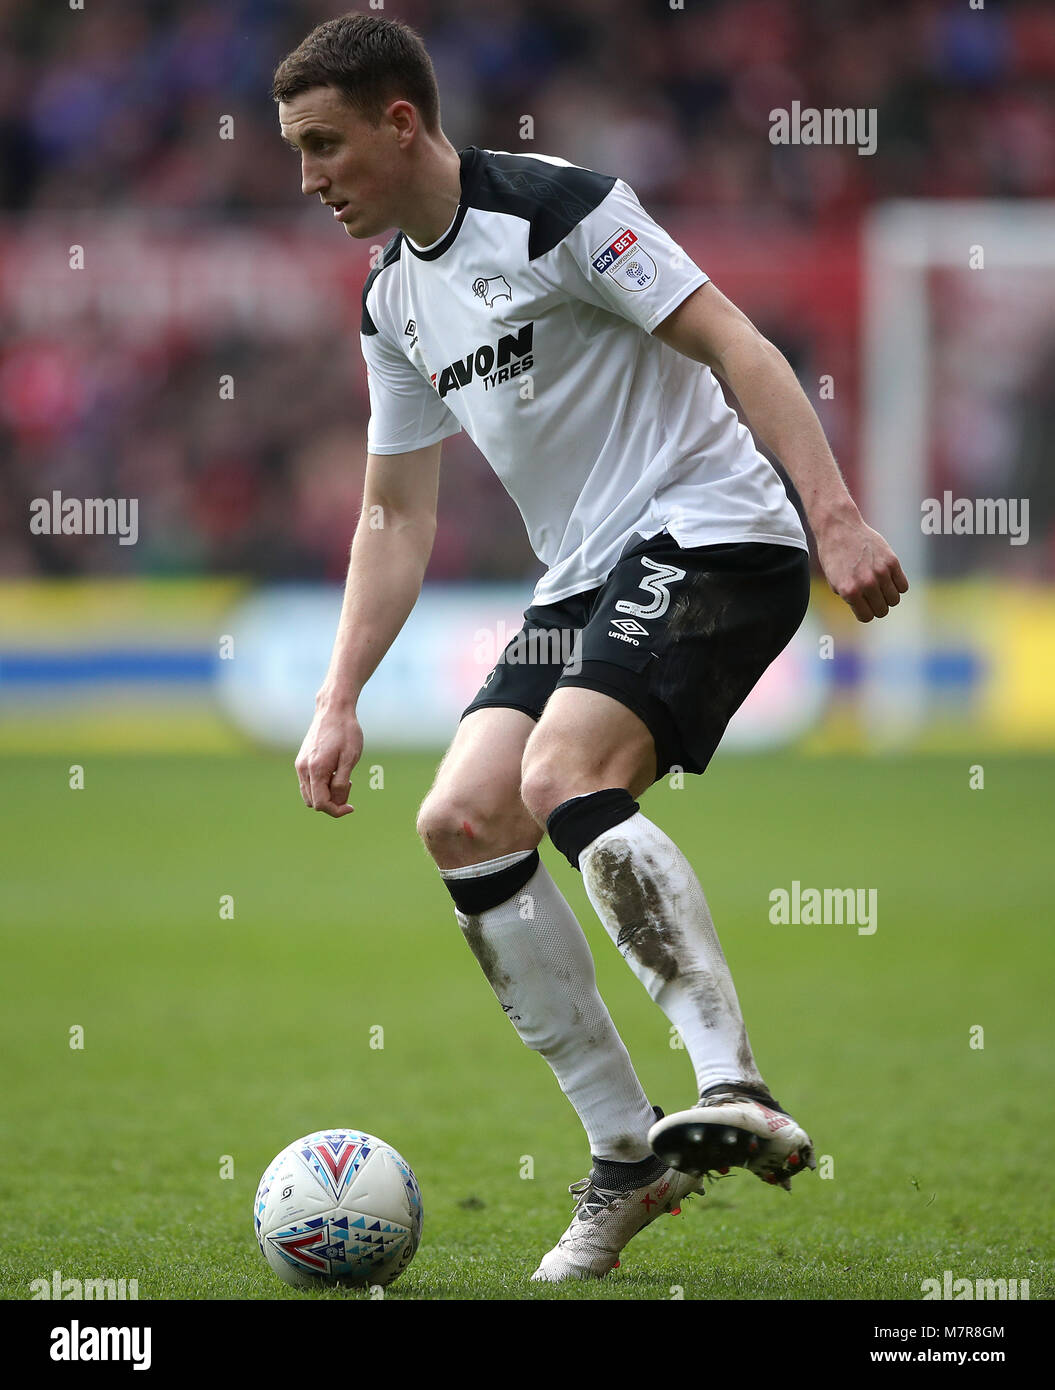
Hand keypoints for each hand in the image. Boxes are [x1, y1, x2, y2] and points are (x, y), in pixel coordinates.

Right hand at [295, 696, 362, 816]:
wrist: (333, 710)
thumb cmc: (346, 732)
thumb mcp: (350, 759)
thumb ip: (342, 783)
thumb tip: (337, 802)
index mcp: (316, 770)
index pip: (321, 804)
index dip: (337, 810)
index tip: (351, 807)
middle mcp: (303, 769)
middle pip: (314, 802)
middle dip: (332, 802)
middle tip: (349, 785)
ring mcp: (300, 764)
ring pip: (309, 794)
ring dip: (326, 794)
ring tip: (342, 778)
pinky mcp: (301, 760)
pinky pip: (308, 783)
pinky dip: (320, 785)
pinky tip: (334, 772)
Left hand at [815, 511, 908, 621]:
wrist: (839, 528)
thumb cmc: (834, 556)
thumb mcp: (834, 582)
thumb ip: (849, 598)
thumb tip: (866, 609)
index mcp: (849, 591)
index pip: (866, 616)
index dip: (864, 612)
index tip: (862, 604)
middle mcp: (866, 583)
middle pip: (882, 610)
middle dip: (876, 606)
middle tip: (870, 595)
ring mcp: (881, 572)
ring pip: (894, 600)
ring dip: (887, 597)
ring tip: (879, 587)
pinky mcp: (892, 561)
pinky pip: (903, 586)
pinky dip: (897, 586)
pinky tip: (888, 579)